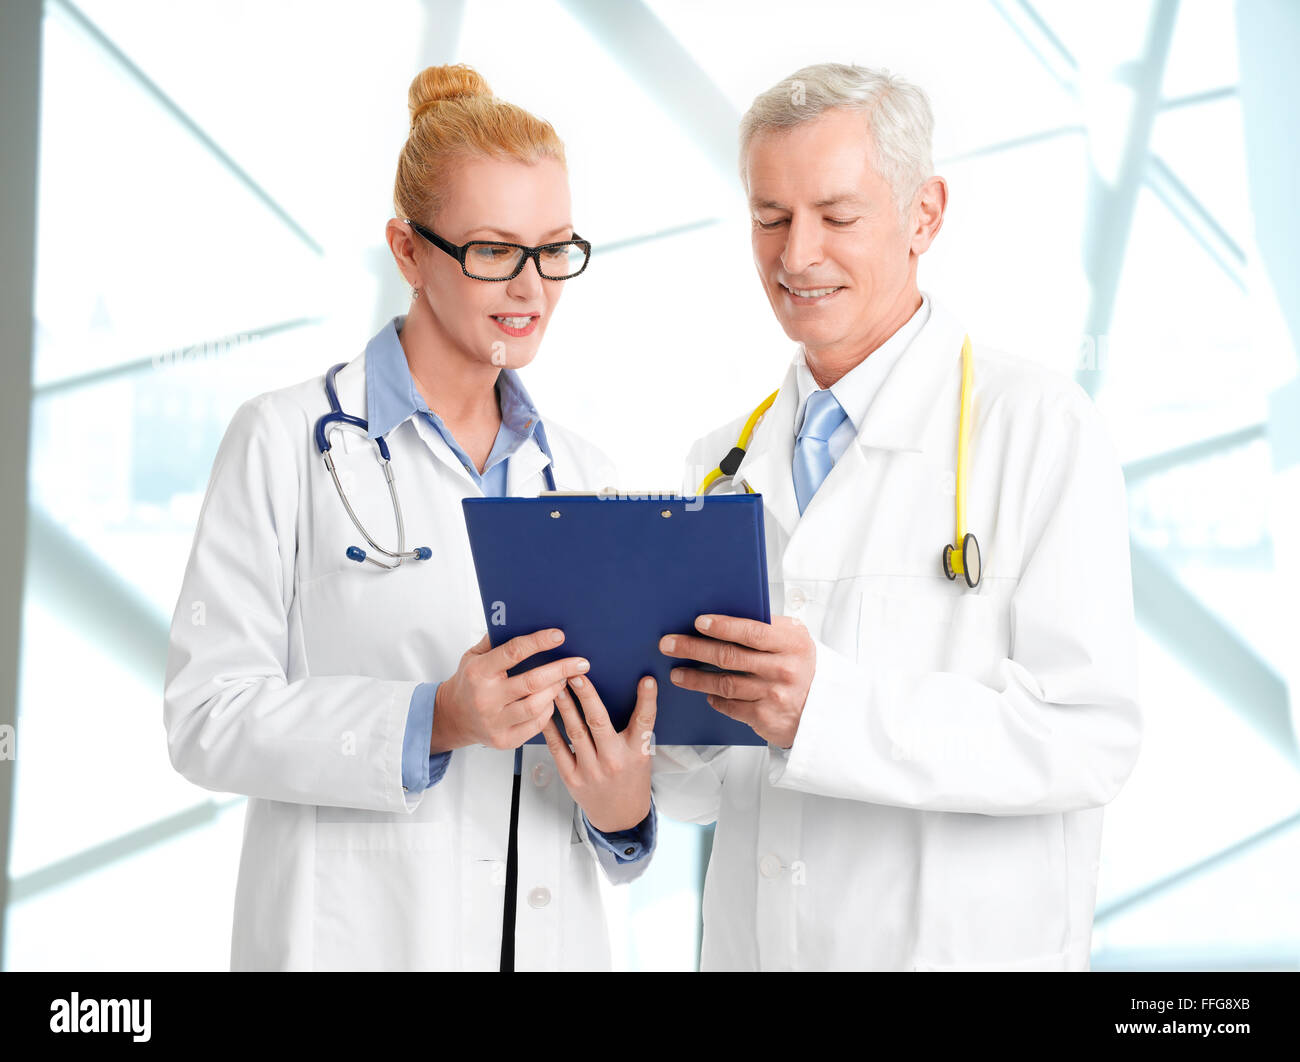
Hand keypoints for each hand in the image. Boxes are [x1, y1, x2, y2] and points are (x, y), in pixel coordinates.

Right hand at [431, 629, 589, 752]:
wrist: (453, 717)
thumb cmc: (468, 682)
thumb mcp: (473, 655)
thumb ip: (494, 640)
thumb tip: (521, 621)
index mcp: (478, 672)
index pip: (513, 652)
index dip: (539, 642)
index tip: (559, 636)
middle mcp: (485, 698)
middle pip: (532, 682)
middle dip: (561, 670)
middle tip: (581, 663)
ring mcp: (494, 722)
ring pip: (537, 705)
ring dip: (556, 691)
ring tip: (565, 680)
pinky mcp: (504, 740)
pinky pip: (536, 724)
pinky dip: (548, 711)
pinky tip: (551, 700)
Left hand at [540, 674, 657, 832]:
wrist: (620, 816)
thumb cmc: (630, 779)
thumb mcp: (641, 754)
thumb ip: (634, 728)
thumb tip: (627, 691)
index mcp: (637, 753)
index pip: (644, 722)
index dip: (647, 700)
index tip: (646, 680)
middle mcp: (614, 761)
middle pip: (599, 722)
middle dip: (586, 695)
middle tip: (575, 673)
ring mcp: (591, 771)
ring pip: (575, 731)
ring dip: (564, 705)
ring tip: (557, 684)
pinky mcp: (573, 779)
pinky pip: (558, 748)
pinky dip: (550, 729)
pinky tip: (544, 712)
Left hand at [660, 614, 814, 748]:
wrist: (824, 708)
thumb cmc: (801, 666)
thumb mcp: (794, 641)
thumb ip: (766, 628)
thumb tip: (721, 619)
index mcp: (792, 642)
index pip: (752, 631)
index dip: (722, 626)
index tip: (698, 622)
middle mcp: (784, 668)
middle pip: (730, 656)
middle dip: (693, 649)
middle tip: (668, 644)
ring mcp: (774, 695)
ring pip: (725, 683)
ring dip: (696, 678)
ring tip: (677, 673)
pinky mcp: (766, 717)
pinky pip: (731, 706)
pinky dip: (715, 699)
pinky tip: (705, 693)